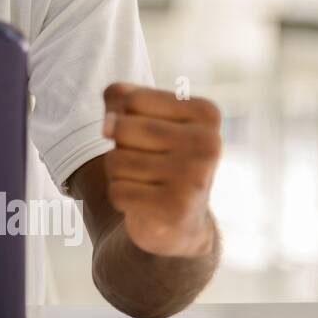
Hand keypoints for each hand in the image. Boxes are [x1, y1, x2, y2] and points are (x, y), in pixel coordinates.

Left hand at [101, 82, 220, 257]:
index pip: (131, 100)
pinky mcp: (177, 208)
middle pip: (121, 129)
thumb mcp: (140, 115)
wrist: (180, 220)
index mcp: (205, 113)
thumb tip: (109, 123)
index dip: (122, 118)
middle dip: (118, 147)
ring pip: (115, 161)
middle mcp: (208, 143)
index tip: (147, 137)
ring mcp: (195, 177)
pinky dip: (120, 198)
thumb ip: (119, 97)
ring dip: (117, 174)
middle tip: (145, 162)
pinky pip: (117, 191)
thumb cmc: (156, 156)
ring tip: (145, 182)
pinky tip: (144, 203)